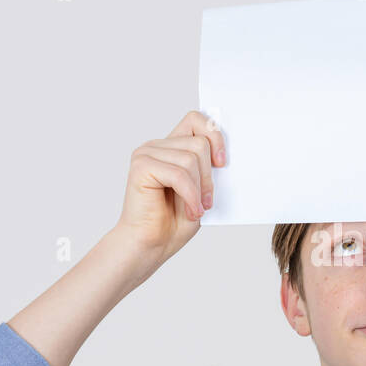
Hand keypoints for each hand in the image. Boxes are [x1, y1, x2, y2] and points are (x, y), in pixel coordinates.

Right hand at [114, 111, 226, 265]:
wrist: (150, 245)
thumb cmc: (173, 221)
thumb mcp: (200, 190)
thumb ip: (207, 168)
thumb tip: (223, 154)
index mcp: (171, 147)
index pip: (196, 119)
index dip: (214, 136)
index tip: (222, 163)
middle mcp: (157, 146)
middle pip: (199, 143)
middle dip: (209, 176)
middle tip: (206, 201)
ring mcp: (147, 154)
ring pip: (191, 159)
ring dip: (199, 189)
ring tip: (195, 208)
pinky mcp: (141, 167)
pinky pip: (179, 174)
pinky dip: (190, 195)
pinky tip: (190, 210)